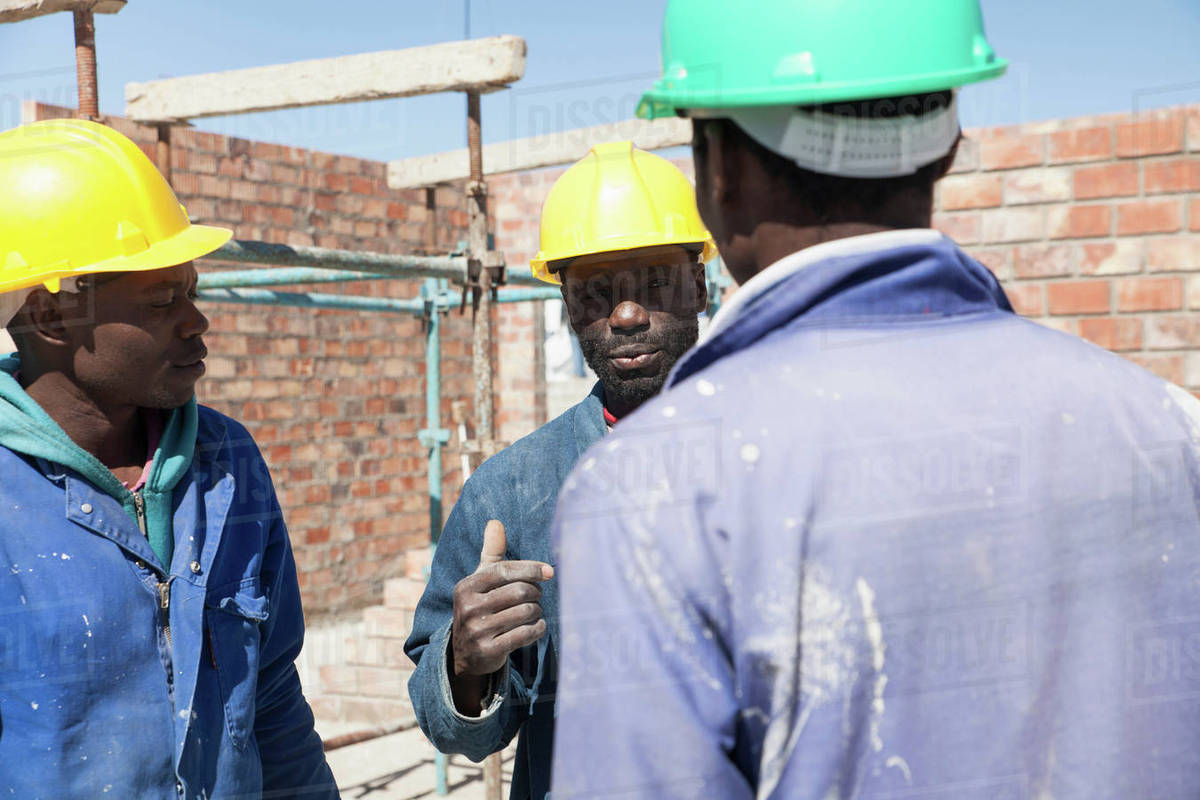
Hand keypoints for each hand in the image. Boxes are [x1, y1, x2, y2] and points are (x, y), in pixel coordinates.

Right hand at [448, 520, 552, 713]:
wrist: (465, 654)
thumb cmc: (480, 607)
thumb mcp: (481, 580)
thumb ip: (492, 553)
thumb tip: (495, 522)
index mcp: (466, 586)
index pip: (505, 570)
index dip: (531, 569)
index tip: (550, 572)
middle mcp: (468, 608)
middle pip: (519, 592)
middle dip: (535, 593)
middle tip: (537, 596)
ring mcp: (477, 631)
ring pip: (525, 613)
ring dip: (537, 611)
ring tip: (534, 611)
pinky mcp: (488, 650)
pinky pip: (525, 634)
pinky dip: (538, 628)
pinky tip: (537, 626)